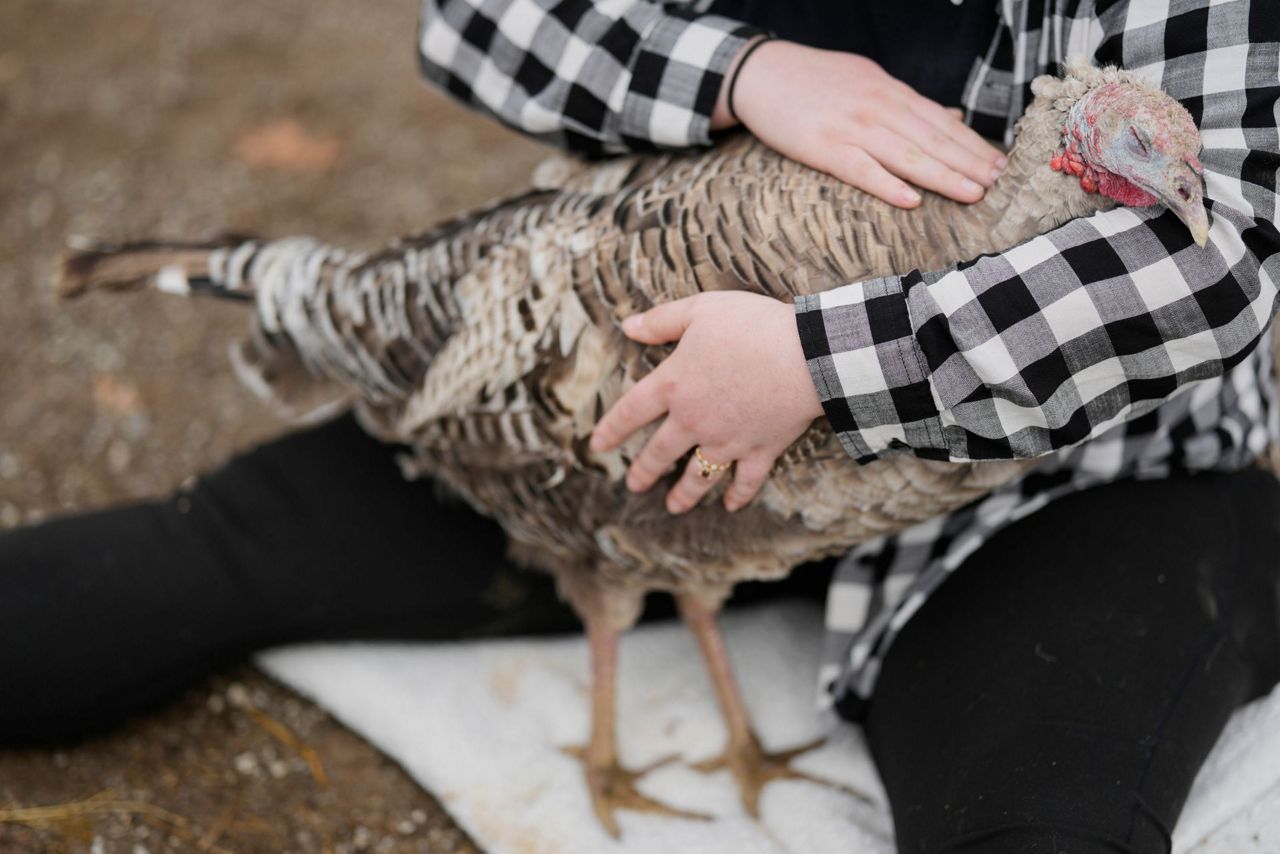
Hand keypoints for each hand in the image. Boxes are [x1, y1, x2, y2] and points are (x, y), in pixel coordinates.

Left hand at [590, 293, 823, 513]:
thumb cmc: (753, 326)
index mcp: (674, 384)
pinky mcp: (760, 450)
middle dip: (644, 471)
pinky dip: (738, 495)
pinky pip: (745, 481)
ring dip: (683, 493)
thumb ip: (661, 321)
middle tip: (633, 485)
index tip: (596, 445)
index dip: (611, 429)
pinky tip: (730, 506)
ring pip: (698, 475)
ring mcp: (727, 440)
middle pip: (660, 452)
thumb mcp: (700, 309)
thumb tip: (626, 326)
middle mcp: (693, 420)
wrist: (806, 356)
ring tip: (672, 506)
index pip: (632, 411)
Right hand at [712, 39, 1006, 207]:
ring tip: (972, 193)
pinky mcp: (823, 148)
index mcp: (888, 92)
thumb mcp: (865, 81)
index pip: (940, 121)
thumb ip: (905, 103)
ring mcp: (850, 128)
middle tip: (999, 182)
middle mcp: (877, 108)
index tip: (1000, 163)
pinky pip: (861, 170)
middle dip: (969, 162)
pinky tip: (912, 199)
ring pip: (906, 154)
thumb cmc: (813, 81)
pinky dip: (887, 184)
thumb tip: (948, 118)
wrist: (761, 74)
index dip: (972, 144)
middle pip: (932, 138)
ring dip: (943, 175)